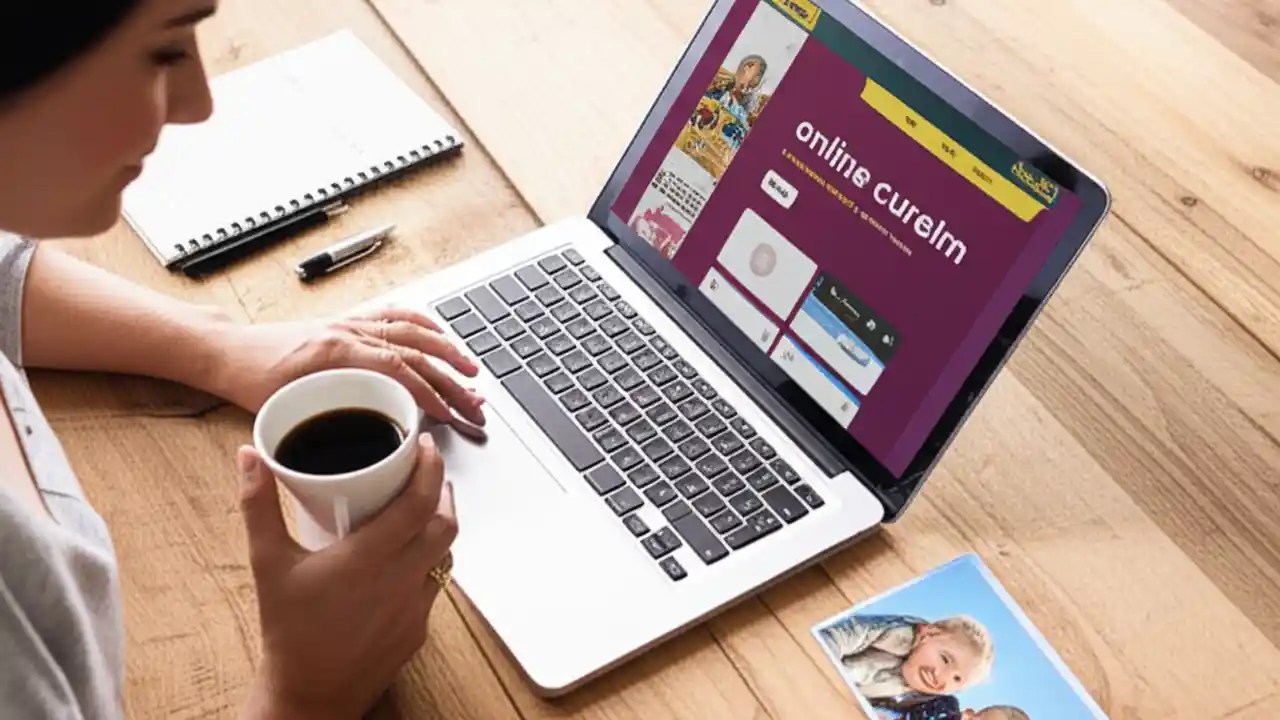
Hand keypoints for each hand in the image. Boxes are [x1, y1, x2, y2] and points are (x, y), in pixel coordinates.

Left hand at [208, 307, 484, 425]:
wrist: (228, 351)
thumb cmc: (250, 381)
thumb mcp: (284, 411)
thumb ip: (322, 424)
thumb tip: (361, 453)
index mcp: (335, 354)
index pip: (398, 369)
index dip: (430, 392)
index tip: (451, 414)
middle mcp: (348, 334)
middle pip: (415, 352)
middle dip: (451, 380)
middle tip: (475, 403)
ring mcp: (350, 325)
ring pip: (411, 331)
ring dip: (447, 350)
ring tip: (472, 370)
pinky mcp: (349, 323)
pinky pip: (393, 316)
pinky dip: (422, 324)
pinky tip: (440, 336)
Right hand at [237, 436, 455, 719]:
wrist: (307, 695)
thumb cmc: (288, 631)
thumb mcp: (268, 563)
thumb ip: (259, 505)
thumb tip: (248, 456)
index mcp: (370, 558)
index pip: (419, 502)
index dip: (429, 468)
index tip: (425, 446)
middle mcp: (402, 580)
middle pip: (446, 524)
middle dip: (443, 492)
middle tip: (427, 472)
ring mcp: (416, 607)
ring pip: (446, 555)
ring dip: (439, 527)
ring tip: (422, 508)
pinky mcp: (419, 629)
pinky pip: (435, 586)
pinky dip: (428, 563)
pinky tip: (407, 558)